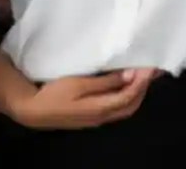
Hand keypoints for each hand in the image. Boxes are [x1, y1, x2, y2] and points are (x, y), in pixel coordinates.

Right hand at [9, 68, 158, 129]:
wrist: (34, 110)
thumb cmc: (55, 93)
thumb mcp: (79, 83)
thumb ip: (105, 81)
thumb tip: (129, 76)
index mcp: (101, 108)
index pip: (129, 96)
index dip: (141, 82)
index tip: (149, 66)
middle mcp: (103, 116)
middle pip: (131, 105)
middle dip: (143, 89)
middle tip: (151, 71)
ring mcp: (97, 119)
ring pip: (124, 108)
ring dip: (135, 93)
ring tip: (142, 77)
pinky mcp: (92, 116)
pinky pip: (116, 107)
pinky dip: (125, 97)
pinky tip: (124, 86)